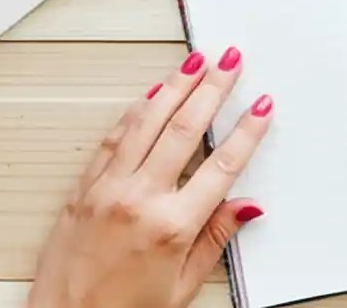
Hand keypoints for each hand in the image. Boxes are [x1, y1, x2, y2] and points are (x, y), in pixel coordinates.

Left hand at [28, 48, 273, 307]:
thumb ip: (214, 239)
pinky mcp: (85, 186)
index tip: (261, 107)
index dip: (246, 132)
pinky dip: (135, 111)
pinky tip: (152, 93)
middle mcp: (139, 199)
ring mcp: (109, 188)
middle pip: (185, 130)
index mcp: (171, 227)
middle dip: (212, 90)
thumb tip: (246, 206)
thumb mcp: (182, 287)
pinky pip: (114, 137)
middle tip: (230, 61)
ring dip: (175, 86)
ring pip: (147, 122)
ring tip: (195, 61)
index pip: (220, 166)